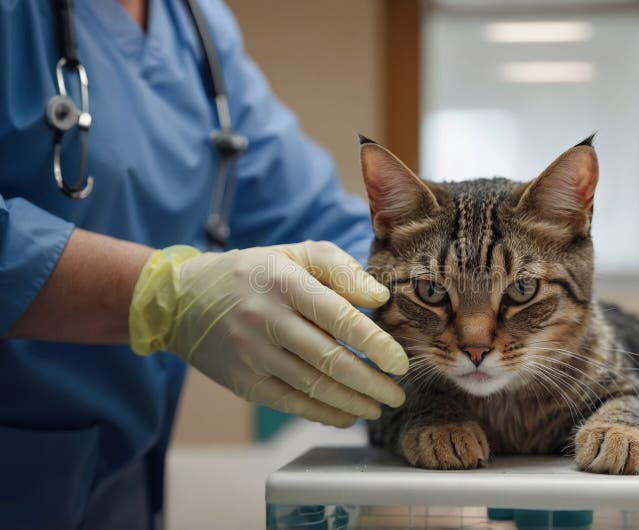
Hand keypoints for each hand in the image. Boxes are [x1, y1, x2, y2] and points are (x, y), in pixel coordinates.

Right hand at [129, 241, 407, 426]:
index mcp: (285, 282)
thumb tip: (379, 297)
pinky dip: (322, 413)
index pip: (339, 317)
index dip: (375, 343)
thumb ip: (341, 269)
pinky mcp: (242, 381)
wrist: (183, 299)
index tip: (400, 361)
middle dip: (371, 382)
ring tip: (379, 407)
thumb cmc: (255, 273)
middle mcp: (267, 319)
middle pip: (329, 358)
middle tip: (397, 394)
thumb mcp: (296, 255)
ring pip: (311, 385)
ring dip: (352, 402)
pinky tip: (347, 415)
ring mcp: (252, 354)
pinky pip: (289, 402)